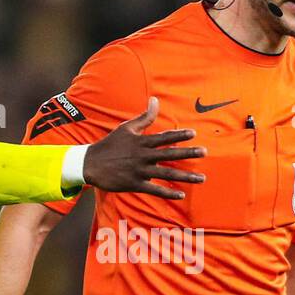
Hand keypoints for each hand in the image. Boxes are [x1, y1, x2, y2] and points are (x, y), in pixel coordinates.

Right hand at [82, 96, 206, 199]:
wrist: (90, 164)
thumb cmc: (110, 144)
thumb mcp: (126, 128)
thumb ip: (145, 117)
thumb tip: (155, 100)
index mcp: (141, 141)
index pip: (164, 137)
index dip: (179, 135)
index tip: (193, 134)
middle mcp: (143, 156)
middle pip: (169, 154)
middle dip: (188, 153)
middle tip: (204, 152)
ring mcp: (139, 171)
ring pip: (166, 173)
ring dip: (185, 176)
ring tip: (201, 178)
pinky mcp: (134, 184)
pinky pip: (154, 189)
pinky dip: (168, 192)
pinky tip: (181, 194)